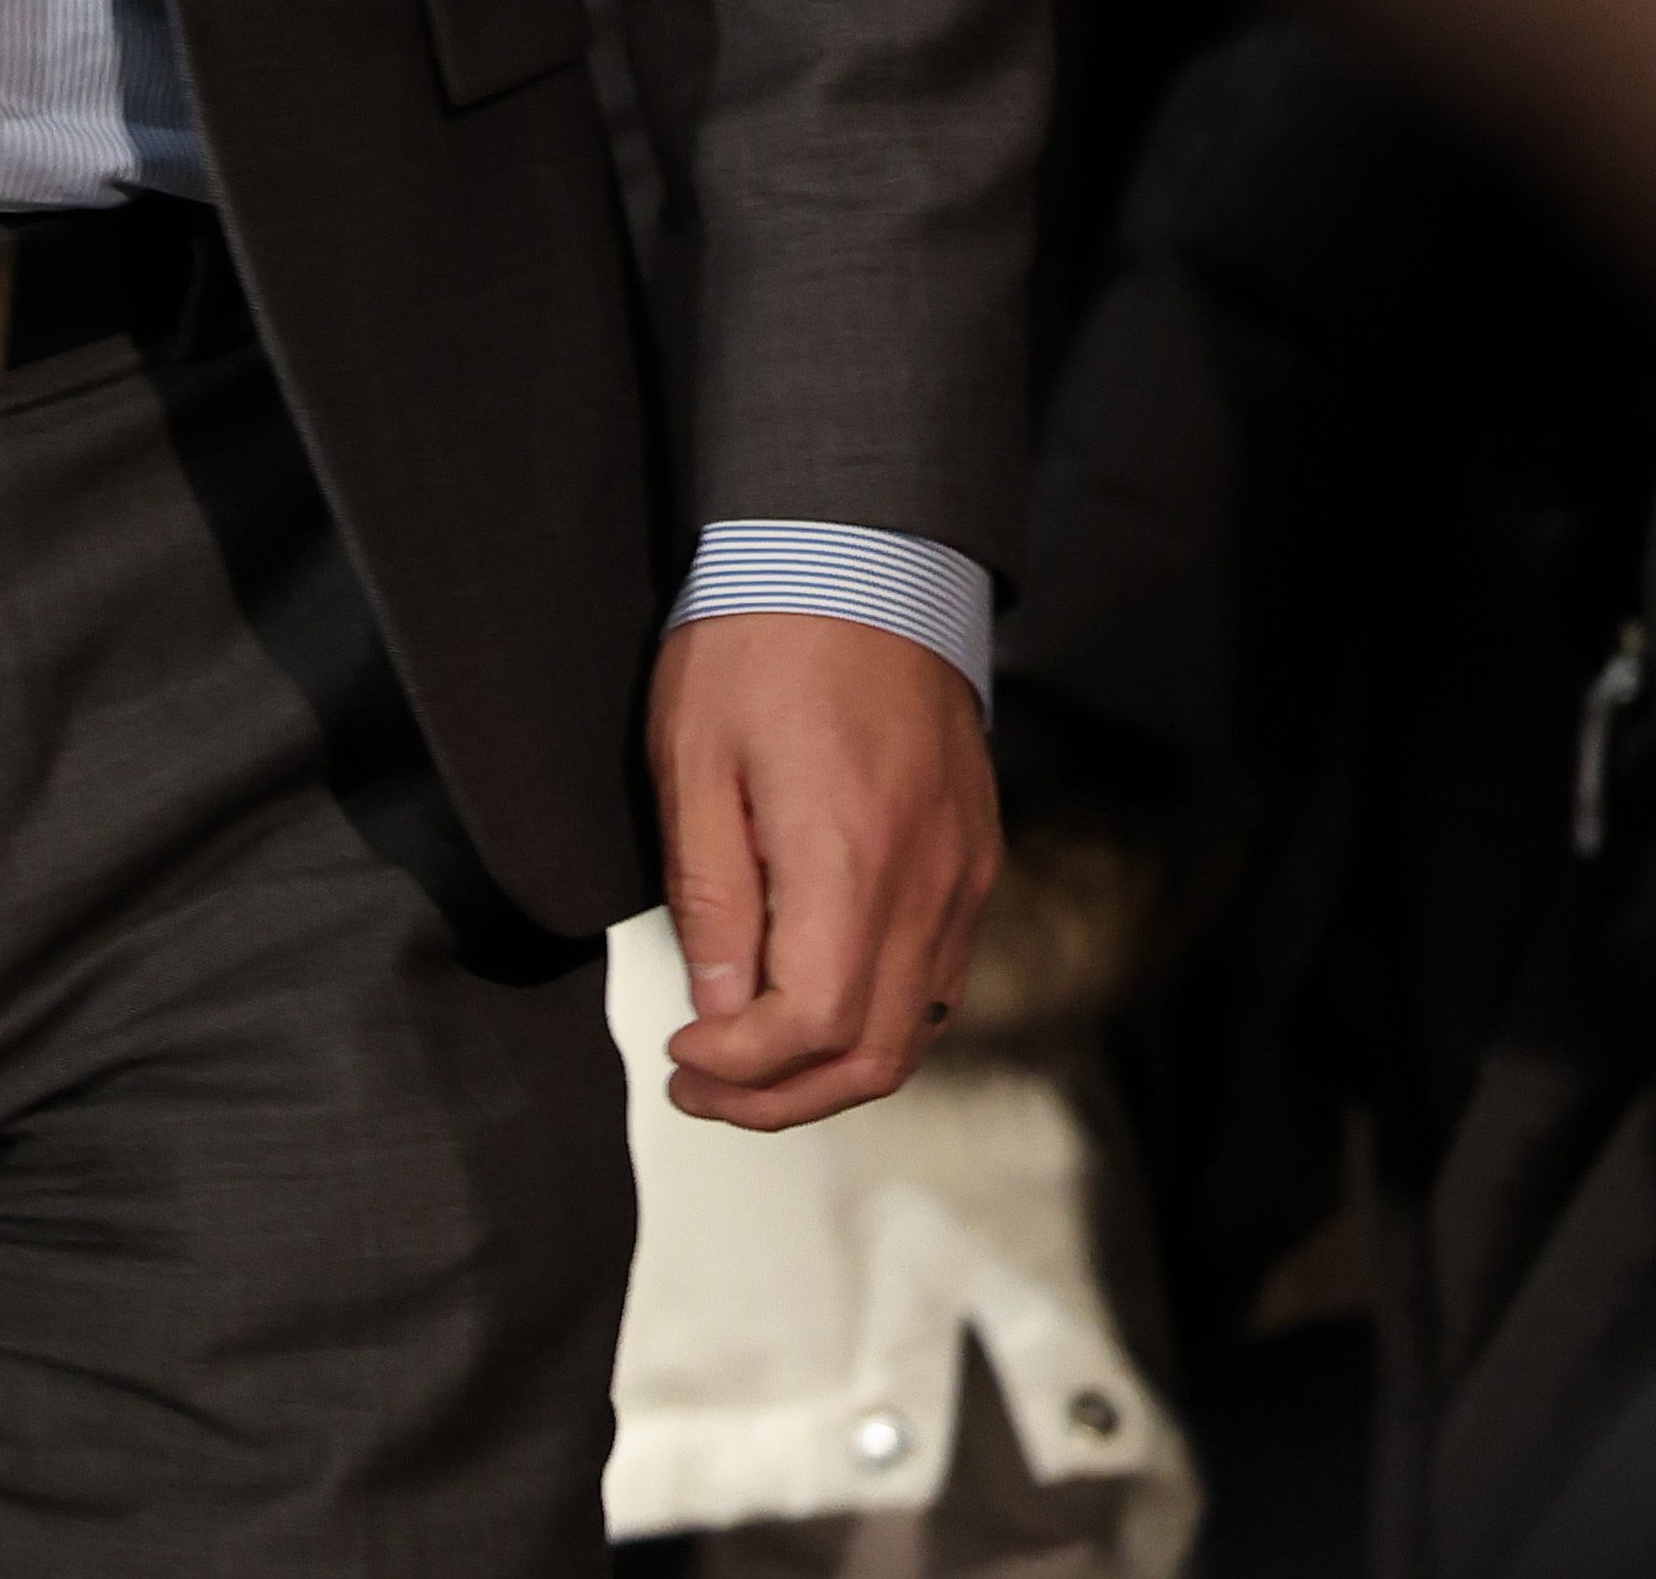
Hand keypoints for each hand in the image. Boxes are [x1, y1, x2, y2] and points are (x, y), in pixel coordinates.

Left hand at [651, 609, 1001, 1132]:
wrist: (858, 559)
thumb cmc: (759, 644)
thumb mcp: (695, 761)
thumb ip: (713, 898)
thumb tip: (720, 1012)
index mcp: (852, 854)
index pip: (817, 1023)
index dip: (744, 1066)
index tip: (681, 1053)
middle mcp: (927, 880)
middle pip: (877, 1051)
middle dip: (781, 1096)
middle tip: (700, 1087)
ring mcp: (963, 873)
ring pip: (918, 1026)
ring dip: (830, 1067)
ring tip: (742, 1060)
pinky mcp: (975, 858)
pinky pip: (938, 974)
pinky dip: (877, 1015)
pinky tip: (808, 1001)